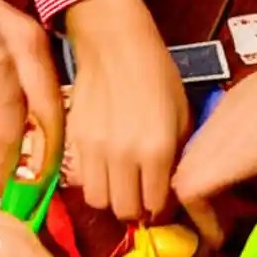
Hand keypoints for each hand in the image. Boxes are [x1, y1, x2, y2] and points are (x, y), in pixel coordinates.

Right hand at [0, 0, 62, 186]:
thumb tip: (19, 134)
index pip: (55, 99)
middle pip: (36, 110)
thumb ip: (10, 78)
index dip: (56, 139)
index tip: (50, 173)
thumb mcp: (1, 39)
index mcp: (33, 45)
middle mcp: (18, 45)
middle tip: (26, 187)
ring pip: (4, 111)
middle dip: (32, 155)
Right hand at [66, 0, 188, 219]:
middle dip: (136, 209)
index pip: (156, 205)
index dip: (160, 210)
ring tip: (120, 184)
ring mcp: (95, 150)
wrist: (115, 45)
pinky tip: (104, 167)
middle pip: (125, 211)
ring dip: (111, 198)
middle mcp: (124, 156)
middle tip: (141, 196)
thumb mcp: (182, 115)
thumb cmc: (156, 75)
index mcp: (158, 149)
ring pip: (99, 201)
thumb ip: (178, 157)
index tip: (161, 203)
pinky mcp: (74, 142)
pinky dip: (94, 181)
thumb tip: (171, 189)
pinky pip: (82, 180)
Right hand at [173, 27, 256, 256]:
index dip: (201, 220)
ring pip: (195, 160)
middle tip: (241, 216)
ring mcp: (219, 114)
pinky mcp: (227, 101)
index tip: (225, 235)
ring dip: (217, 183)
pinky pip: (209, 140)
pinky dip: (223, 161)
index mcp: (233, 154)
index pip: (189, 194)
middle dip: (206, 205)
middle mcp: (217, 133)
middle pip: (185, 179)